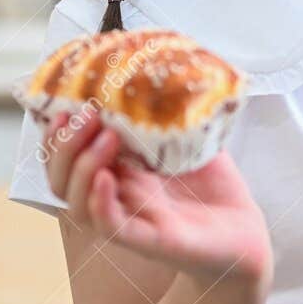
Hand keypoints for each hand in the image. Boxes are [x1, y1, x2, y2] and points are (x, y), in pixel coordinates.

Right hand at [42, 108, 272, 285]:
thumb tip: (162, 62)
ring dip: (82, 168)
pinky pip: (112, 227)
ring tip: (104, 136)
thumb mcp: (190, 139)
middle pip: (62, 180)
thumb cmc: (213, 186)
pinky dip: (101, 203)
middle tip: (84, 115)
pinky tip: (107, 177)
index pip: (65, 159)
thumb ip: (172, 110)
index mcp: (117, 174)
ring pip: (77, 205)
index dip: (56, 135)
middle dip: (64, 145)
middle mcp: (115, 198)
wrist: (246, 230)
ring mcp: (129, 220)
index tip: (65, 104)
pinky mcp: (150, 242)